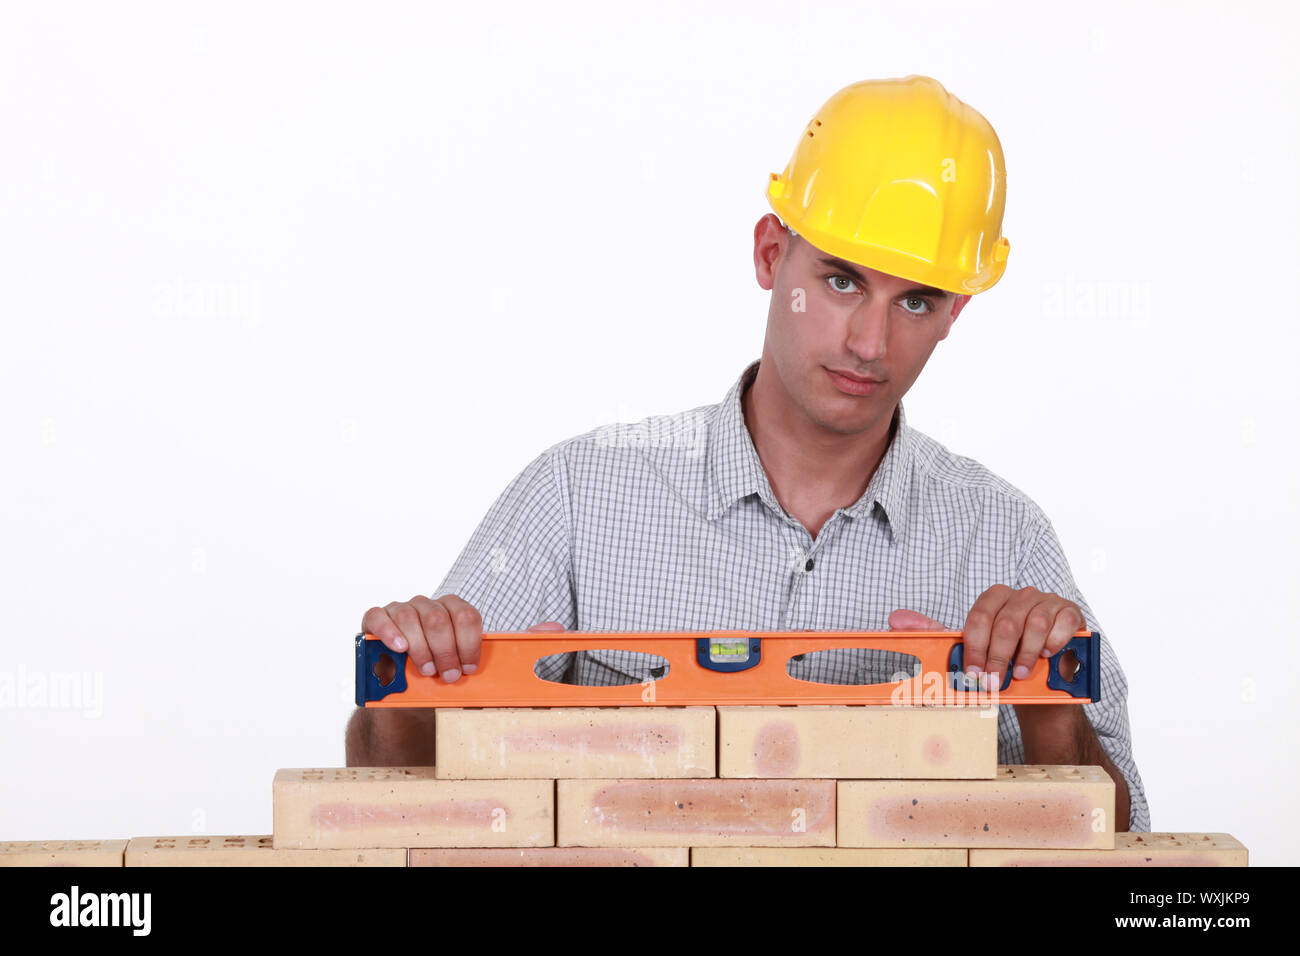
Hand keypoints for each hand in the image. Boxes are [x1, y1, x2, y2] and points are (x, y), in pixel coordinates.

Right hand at [362, 593, 564, 682]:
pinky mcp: (375, 623)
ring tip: (425, 671)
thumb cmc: (448, 678)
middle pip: (438, 617)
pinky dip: (387, 630)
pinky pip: (377, 616)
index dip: (469, 642)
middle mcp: (428, 606)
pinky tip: (398, 647)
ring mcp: (401, 612)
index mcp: (455, 611)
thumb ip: (514, 648)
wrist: (410, 704)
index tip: (470, 669)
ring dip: (420, 647)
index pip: (466, 614)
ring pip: (411, 616)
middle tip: (449, 677)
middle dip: (445, 650)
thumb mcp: (481, 668)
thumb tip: (556, 629)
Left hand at [889, 585, 1084, 686]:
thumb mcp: (972, 652)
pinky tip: (1047, 657)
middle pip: (1006, 622)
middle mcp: (1021, 596)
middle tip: (993, 681)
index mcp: (994, 600)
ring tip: (1020, 674)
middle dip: (997, 658)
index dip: (974, 647)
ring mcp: (1048, 602)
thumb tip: (895, 619)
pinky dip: (1054, 643)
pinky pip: (1063, 623)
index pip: (979, 616)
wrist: (1043, 686)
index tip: (972, 672)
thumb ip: (936, 635)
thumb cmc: (1005, 663)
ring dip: (1025, 655)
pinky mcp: (1072, 614)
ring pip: (1034, 623)